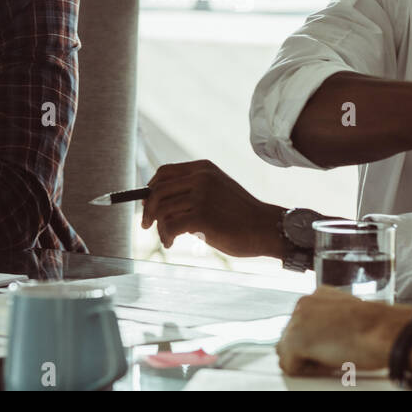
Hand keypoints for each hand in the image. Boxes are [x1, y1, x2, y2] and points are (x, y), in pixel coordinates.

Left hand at [141, 160, 285, 257]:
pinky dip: (166, 236)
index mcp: (203, 169)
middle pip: (157, 190)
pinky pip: (170, 225)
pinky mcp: (202, 216)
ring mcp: (201, 195)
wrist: (266, 228)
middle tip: (146, 225)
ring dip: (160, 228)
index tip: (147, 203)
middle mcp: (201, 178)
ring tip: (167, 239)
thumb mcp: (217, 192)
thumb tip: (158, 204)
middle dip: (148, 210)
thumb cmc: (240, 216)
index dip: (151, 187)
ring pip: (162, 210)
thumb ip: (193, 192)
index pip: (164, 172)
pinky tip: (172, 243)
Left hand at [276, 288, 411, 375]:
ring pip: (287, 351)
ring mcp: (297, 321)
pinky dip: (308, 371)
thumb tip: (323, 338)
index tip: (336, 345)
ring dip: (307, 360)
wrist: (385, 332)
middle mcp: (304, 304)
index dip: (318, 342)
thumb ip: (331, 321)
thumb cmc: (378, 328)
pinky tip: (329, 362)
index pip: (302, 324)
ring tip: (334, 358)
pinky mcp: (295, 340)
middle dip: (308, 350)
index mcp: (318, 296)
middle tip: (336, 354)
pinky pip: (290, 366)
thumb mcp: (351, 317)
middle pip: (291, 337)